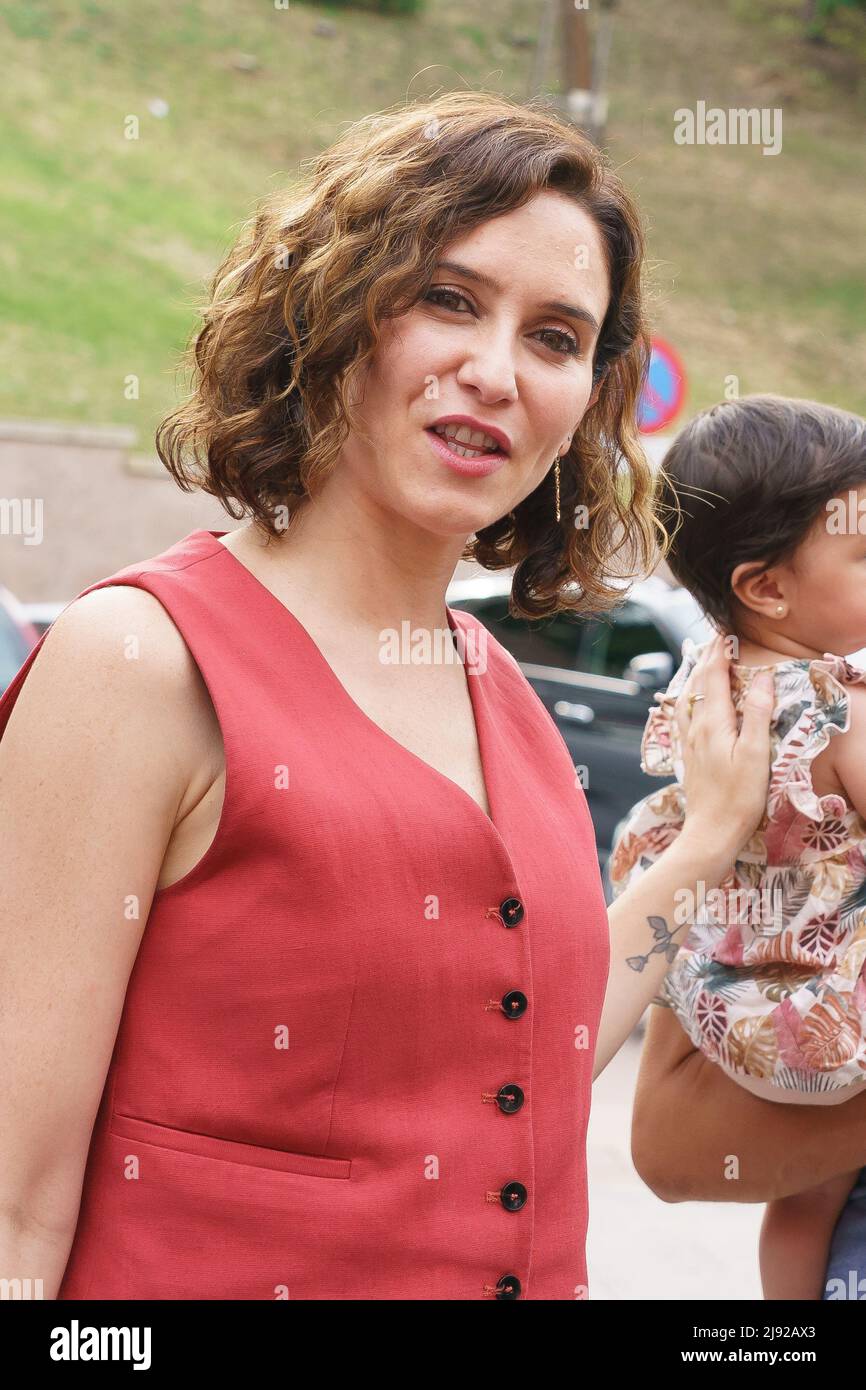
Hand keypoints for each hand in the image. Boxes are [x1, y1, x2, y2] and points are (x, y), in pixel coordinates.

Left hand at [674, 634, 774, 864]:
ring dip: (698, 675)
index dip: (719, 651)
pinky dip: (691, 697)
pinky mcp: (690, 754)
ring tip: (705, 661)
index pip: (713, 675)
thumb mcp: (756, 753)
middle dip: (707, 657)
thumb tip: (762, 677)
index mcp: (712, 722)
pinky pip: (685, 714)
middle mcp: (695, 727)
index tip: (726, 632)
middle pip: (698, 682)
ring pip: (688, 697)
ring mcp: (689, 741)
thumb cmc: (738, 797)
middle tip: (718, 638)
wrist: (711, 832)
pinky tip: (693, 702)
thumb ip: (757, 713)